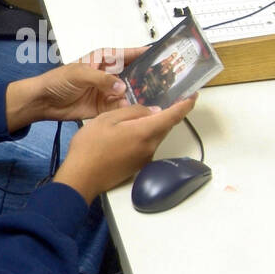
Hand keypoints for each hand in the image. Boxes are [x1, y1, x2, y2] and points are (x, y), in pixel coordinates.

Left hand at [4, 44, 152, 128]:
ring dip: (140, 96)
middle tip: (164, 82)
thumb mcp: (80, 74)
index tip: (160, 55)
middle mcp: (109, 75)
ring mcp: (108, 91)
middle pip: (133, 75)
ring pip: (130, 92)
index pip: (128, 54)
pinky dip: (129, 110)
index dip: (143, 54)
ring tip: (157, 99)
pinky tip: (140, 111)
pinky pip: (121, 108)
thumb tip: (122, 87)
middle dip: (146, 78)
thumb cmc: (58, 80)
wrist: (44, 102)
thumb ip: (102, 79)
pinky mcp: (105, 107)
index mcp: (104, 59)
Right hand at [54, 97, 197, 202]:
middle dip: (168, 113)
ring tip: (141, 113)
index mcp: (144, 132)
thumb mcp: (107, 119)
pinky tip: (129, 132)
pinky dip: (144, 135)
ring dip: (154, 124)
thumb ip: (132, 112)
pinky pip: (147, 145)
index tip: (193, 95)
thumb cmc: (90, 146)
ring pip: (155, 136)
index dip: (185, 105)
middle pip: (165, 126)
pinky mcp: (138, 166)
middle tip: (166, 98)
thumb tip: (152, 111)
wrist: (81, 177)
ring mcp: (144, 158)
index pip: (172, 116)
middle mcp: (150, 147)